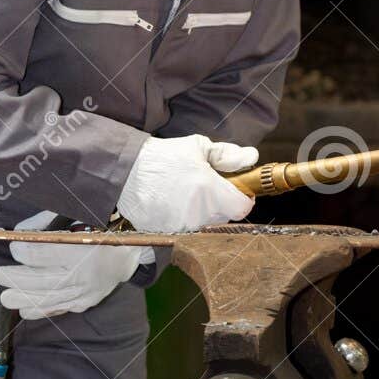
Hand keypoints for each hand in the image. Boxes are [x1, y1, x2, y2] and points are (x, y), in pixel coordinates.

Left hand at [0, 211, 151, 319]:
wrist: (127, 252)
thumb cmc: (97, 227)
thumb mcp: (74, 216)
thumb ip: (45, 223)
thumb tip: (16, 234)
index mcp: (84, 247)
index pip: (46, 253)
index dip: (25, 251)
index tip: (14, 247)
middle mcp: (86, 273)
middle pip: (44, 279)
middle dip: (18, 278)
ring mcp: (87, 291)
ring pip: (50, 298)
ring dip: (24, 298)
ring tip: (5, 297)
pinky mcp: (87, 301)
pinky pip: (61, 308)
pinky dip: (41, 310)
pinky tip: (23, 310)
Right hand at [116, 135, 257, 232]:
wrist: (127, 171)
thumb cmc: (164, 156)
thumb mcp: (198, 147)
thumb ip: (227, 154)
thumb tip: (251, 157)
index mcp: (210, 190)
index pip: (242, 207)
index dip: (243, 198)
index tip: (237, 191)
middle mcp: (199, 212)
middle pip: (225, 216)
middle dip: (222, 203)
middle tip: (208, 188)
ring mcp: (182, 226)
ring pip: (206, 224)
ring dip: (203, 212)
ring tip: (187, 194)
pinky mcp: (168, 232)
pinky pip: (186, 229)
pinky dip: (184, 219)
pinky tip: (173, 203)